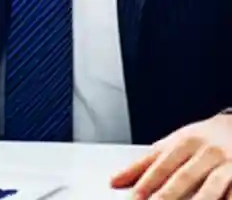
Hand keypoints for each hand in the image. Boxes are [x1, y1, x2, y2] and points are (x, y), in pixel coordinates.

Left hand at [111, 113, 231, 198]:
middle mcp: (207, 152)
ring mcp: (229, 164)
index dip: (146, 184)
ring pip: (212, 186)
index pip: (161, 166)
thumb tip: (114, 182)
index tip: (133, 199)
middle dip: (168, 195)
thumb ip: (143, 165)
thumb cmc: (201, 140)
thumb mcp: (171, 145)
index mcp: (185, 142)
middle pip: (185, 177)